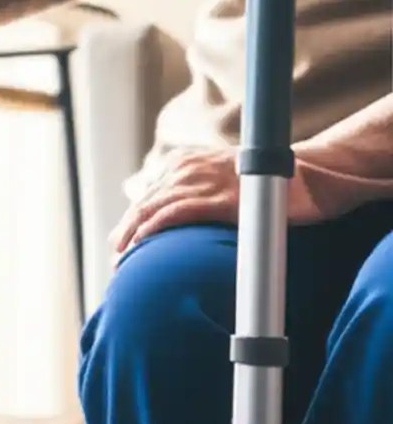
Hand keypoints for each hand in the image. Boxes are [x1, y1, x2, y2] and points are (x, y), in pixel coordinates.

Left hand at [110, 148, 325, 253]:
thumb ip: (192, 195)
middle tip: (114, 260)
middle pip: (143, 202)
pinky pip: (175, 213)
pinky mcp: (218, 198)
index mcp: (184, 162)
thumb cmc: (266, 188)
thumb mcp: (220, 184)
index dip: (130, 223)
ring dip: (132, 236)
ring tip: (121, 261)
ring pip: (152, 208)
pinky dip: (153, 230)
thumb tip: (165, 219)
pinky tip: (142, 246)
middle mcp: (187, 167)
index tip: (119, 247)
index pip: (147, 195)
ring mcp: (203, 181)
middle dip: (124, 233)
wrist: (309, 179)